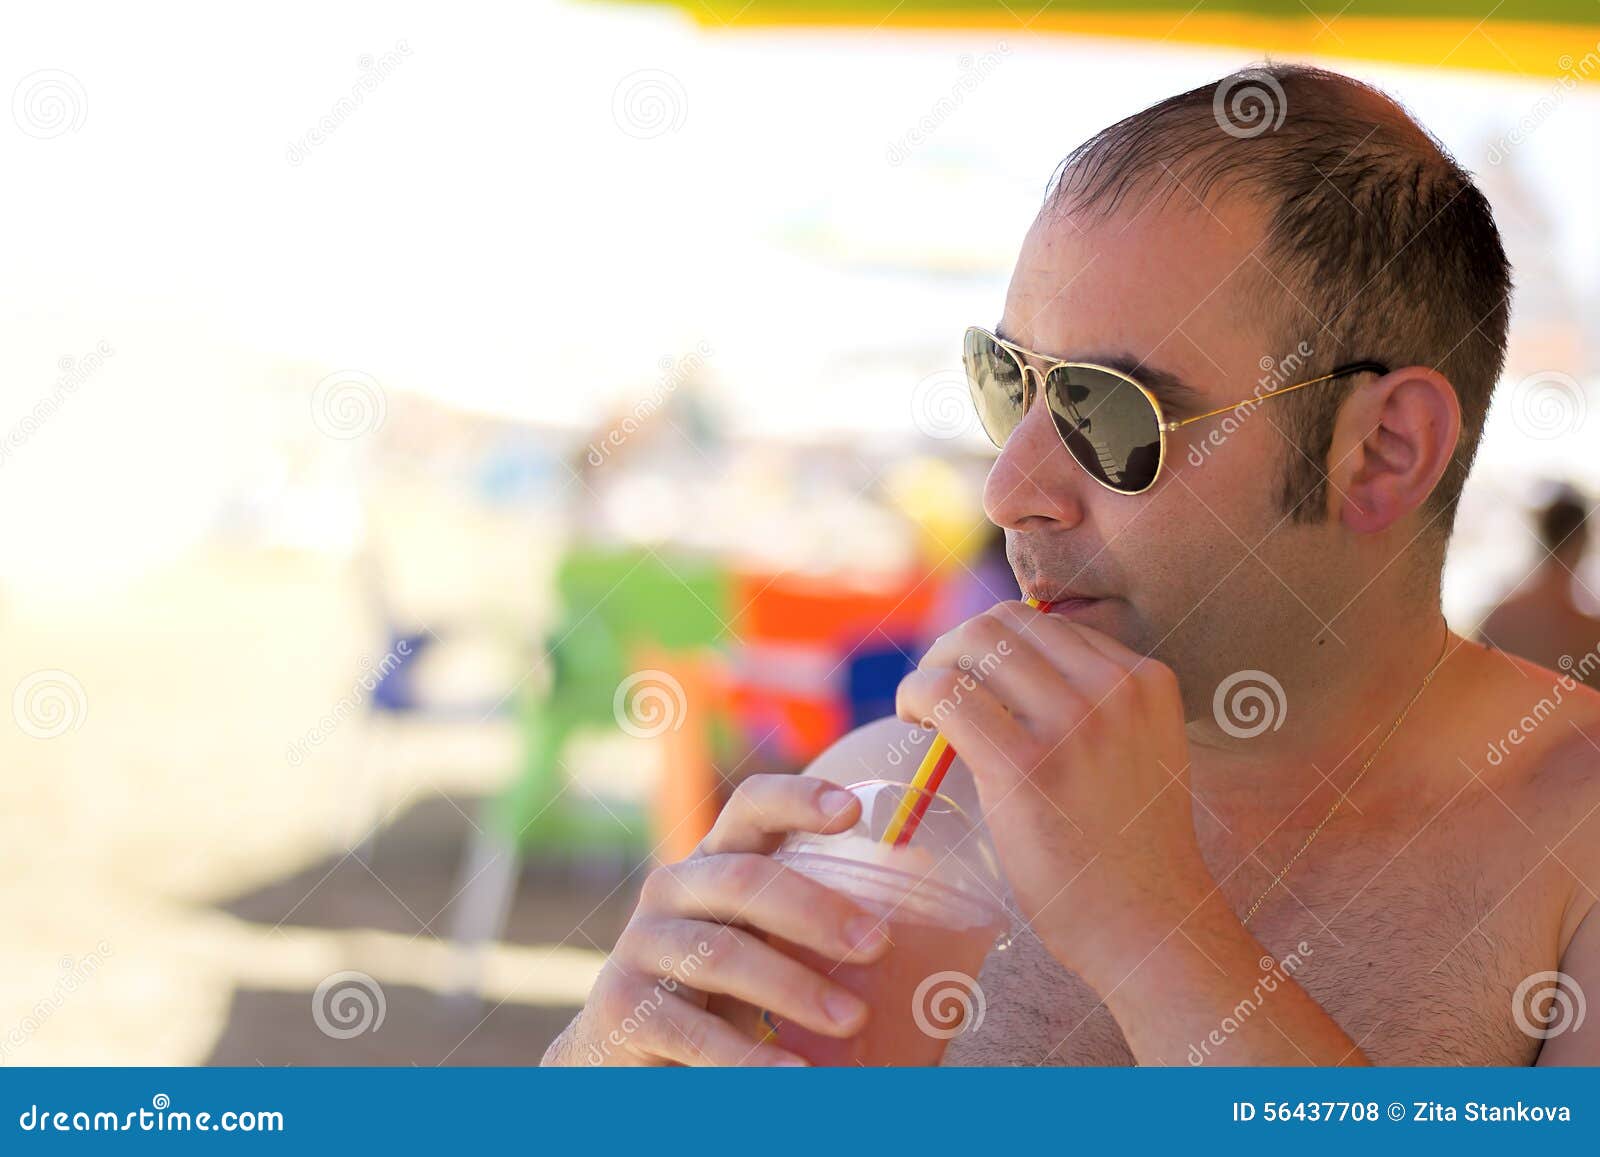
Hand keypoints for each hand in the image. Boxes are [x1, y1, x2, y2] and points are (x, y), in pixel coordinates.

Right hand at [543, 773, 892, 1065]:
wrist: (623, 1053)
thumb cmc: (719, 991)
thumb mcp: (761, 946)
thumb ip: (812, 931)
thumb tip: (926, 949)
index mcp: (714, 860)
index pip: (751, 808)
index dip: (797, 798)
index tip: (853, 809)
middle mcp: (673, 889)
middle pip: (745, 879)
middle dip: (816, 910)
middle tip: (878, 944)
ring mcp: (642, 945)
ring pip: (724, 955)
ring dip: (795, 988)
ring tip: (853, 1021)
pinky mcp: (623, 1007)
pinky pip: (696, 1031)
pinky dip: (753, 1059)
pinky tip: (799, 1080)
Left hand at [895, 601, 1212, 979]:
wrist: (1149, 926)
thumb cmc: (1129, 851)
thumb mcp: (1137, 751)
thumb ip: (1095, 706)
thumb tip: (1008, 670)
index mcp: (1145, 680)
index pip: (1047, 623)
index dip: (997, 647)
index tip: (975, 683)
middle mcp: (1115, 689)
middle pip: (1006, 621)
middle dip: (958, 646)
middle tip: (938, 690)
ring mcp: (1074, 724)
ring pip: (973, 645)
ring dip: (933, 668)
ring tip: (924, 711)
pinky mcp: (1027, 766)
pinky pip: (945, 694)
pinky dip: (915, 695)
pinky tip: (915, 725)